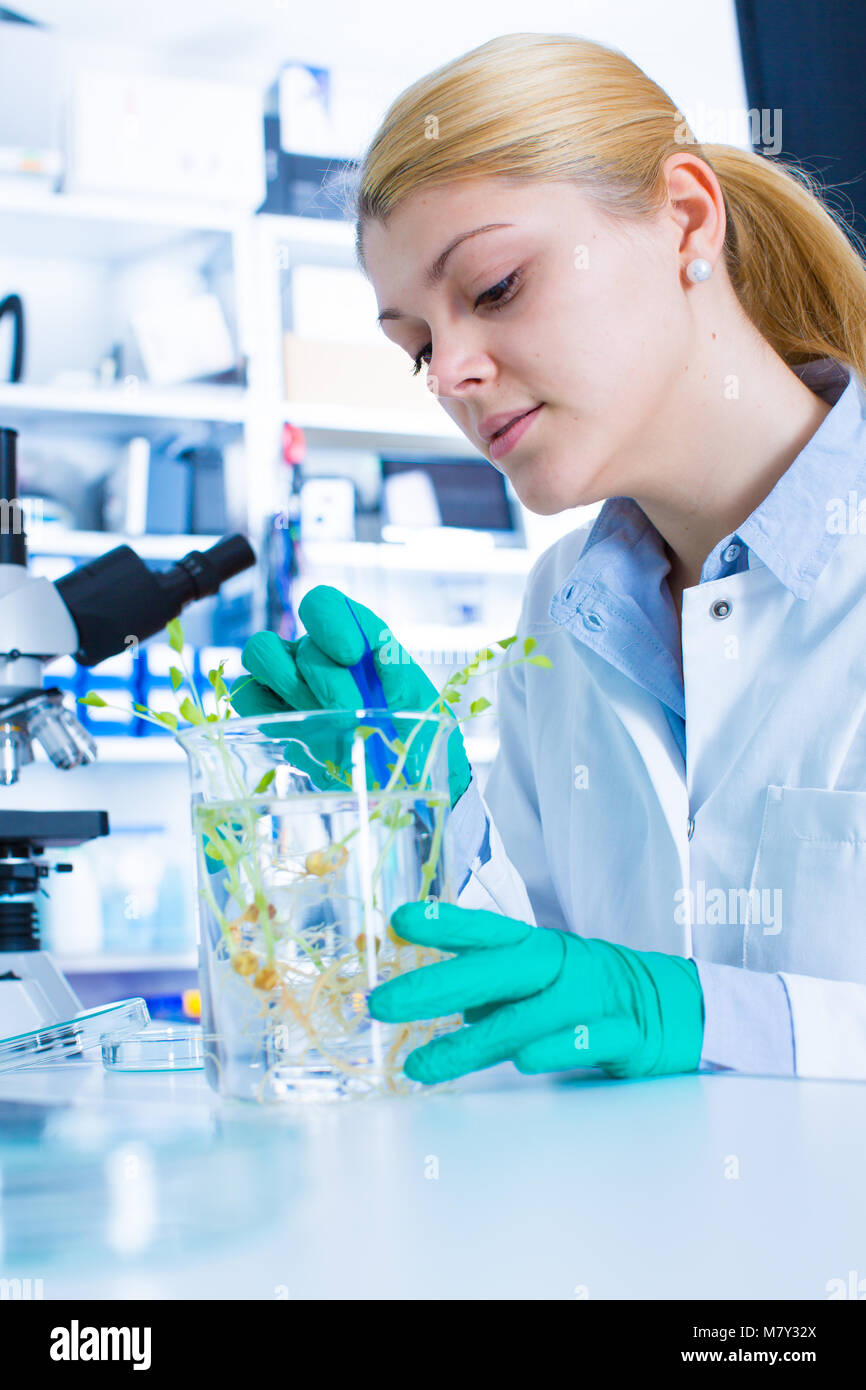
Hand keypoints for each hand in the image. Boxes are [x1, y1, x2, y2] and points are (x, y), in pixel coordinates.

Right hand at [230, 586, 471, 806]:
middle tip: (351, 711)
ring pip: (261, 653)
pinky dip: (266, 712)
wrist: (394, 782)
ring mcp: (288, 681)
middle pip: (304, 644)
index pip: (325, 605)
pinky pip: (247, 695)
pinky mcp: (268, 713)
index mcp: (355, 638)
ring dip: (292, 687)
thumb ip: (400, 678)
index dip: (331, 622)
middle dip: (328, 681)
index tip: (351, 655)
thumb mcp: (422, 708)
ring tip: (324, 722)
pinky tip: (301, 734)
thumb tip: (382, 653)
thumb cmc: (411, 738)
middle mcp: (318, 653)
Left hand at [367, 903, 704, 1082]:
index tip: (397, 921)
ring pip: (527, 1016)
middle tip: (380, 1005)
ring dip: (472, 1041)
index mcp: (538, 948)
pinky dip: (558, 1047)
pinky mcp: (623, 1035)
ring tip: (424, 1065)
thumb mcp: (540, 982)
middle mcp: (561, 965)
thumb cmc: (590, 994)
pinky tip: (527, 1060)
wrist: (678, 1007)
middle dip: (432, 987)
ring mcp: (592, 998)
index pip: (485, 930)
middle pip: (493, 971)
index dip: (443, 923)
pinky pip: (588, 1040)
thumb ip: (492, 992)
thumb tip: (442, 1006)